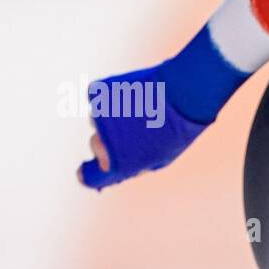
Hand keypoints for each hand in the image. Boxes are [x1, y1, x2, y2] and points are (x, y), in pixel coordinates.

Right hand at [77, 66, 212, 189]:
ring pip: (99, 118)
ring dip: (113, 115)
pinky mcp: (98, 94)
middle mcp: (102, 143)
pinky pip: (100, 97)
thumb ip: (136, 165)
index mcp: (118, 165)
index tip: (102, 162)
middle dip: (110, 139)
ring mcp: (98, 117)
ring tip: (141, 107)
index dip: (93, 169)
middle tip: (136, 128)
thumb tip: (116, 167)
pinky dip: (112, 96)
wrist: (181, 94)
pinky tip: (134, 93)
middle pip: (96, 145)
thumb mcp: (161, 158)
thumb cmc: (177, 130)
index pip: (88, 175)